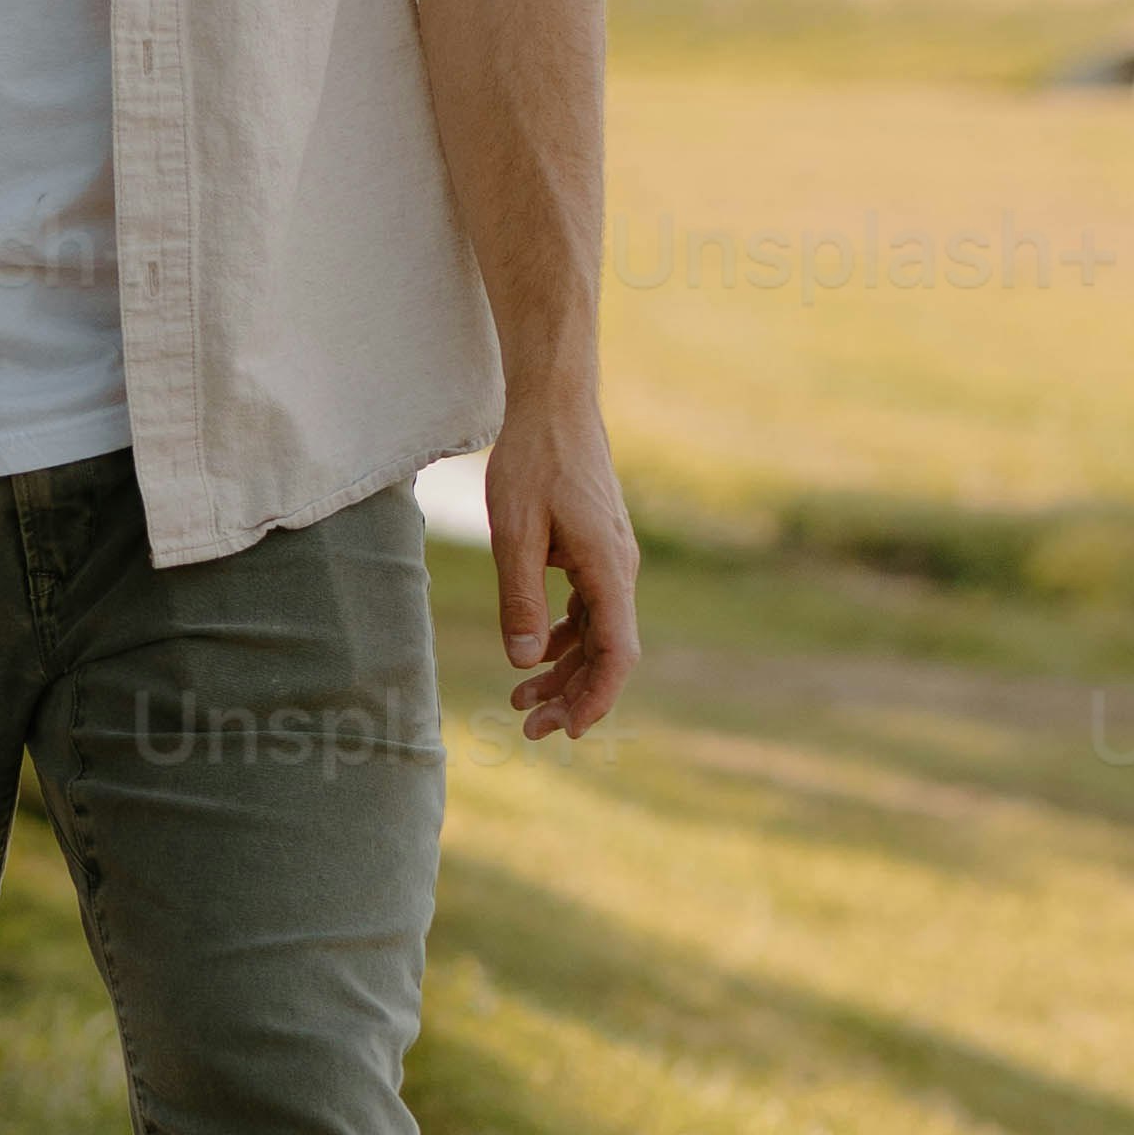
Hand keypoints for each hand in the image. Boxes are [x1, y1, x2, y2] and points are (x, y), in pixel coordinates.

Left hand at [486, 390, 640, 744]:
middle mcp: (619, 570)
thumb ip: (519, 598)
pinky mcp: (595, 552)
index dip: (596, 697)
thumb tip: (523, 661)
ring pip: (596, 634)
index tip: (568, 729)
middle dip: (572, 694)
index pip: (617, 652)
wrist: (555, 405)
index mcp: (608, 569)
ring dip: (564, 671)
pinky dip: (562, 638)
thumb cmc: (534, 460)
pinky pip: (587, 610)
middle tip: (528, 728)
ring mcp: (610, 561)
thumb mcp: (514, 531)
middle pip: (607, 652)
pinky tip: (533, 654)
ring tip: (522, 701)